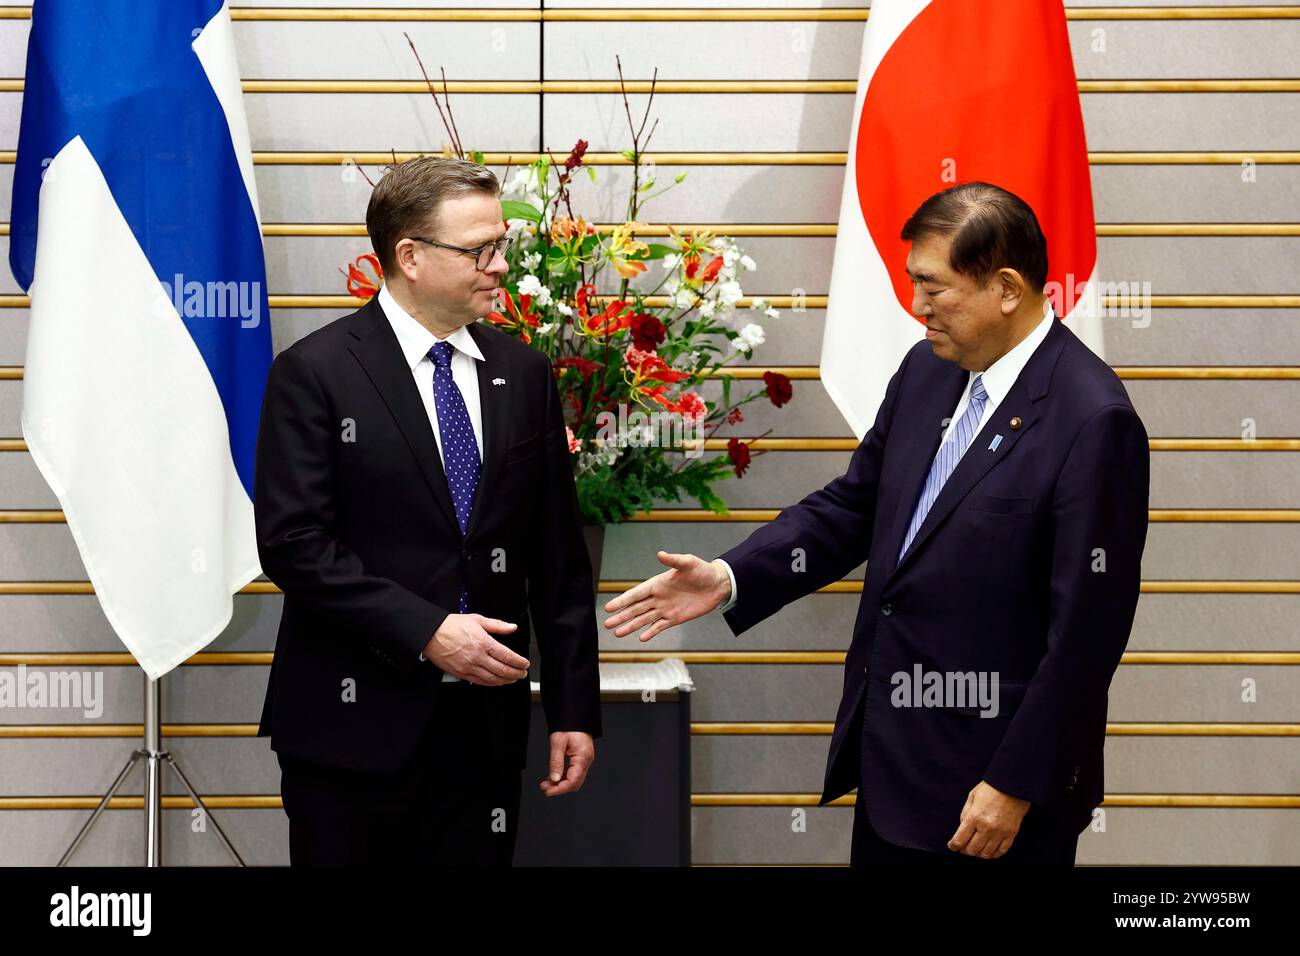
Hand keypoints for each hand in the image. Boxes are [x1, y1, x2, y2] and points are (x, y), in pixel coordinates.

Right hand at [421, 613, 529, 684]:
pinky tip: (497, 682)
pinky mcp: (461, 674)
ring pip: (492, 678)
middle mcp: (477, 656)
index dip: (519, 662)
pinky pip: (480, 682)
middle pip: (502, 669)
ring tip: (513, 679)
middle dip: (516, 673)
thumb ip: (497, 625)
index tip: (525, 664)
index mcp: (483, 642)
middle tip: (523, 673)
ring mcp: (468, 667)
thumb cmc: (451, 626)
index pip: (507, 656)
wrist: (431, 634)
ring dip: (505, 680)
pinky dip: (491, 683)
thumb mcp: (477, 620)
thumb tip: (512, 627)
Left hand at [539, 731, 593, 796]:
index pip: (573, 781)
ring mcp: (585, 760)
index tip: (548, 791)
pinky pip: (573, 773)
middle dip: (559, 788)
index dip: (560, 789)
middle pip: (575, 783)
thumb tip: (554, 779)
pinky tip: (553, 777)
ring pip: (574, 779)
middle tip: (545, 788)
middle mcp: (587, 761)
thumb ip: (556, 762)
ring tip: (546, 783)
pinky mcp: (581, 759)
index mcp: (583, 757)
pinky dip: (563, 777)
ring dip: (561, 783)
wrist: (576, 716)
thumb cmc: (569, 725)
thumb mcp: (558, 742)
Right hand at [602, 551, 730, 641]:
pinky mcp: (675, 618)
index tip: (609, 607)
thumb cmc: (702, 570)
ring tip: (617, 633)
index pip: (636, 594)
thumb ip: (673, 560)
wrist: (718, 584)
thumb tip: (660, 554)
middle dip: (621, 616)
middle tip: (606, 624)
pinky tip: (641, 638)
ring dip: (631, 626)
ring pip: (644, 620)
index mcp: (658, 584)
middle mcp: (659, 597)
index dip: (622, 600)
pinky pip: (660, 627)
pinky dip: (651, 632)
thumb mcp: (688, 562)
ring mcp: (666, 609)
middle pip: (636, 609)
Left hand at [947, 780, 1030, 858]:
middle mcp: (986, 827)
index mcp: (974, 816)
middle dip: (965, 850)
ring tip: (976, 849)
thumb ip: (965, 814)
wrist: (1012, 785)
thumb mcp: (972, 797)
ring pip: (986, 853)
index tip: (952, 846)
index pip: (960, 839)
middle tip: (963, 848)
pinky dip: (993, 854)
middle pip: (972, 849)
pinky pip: (1001, 851)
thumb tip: (962, 829)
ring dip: (978, 854)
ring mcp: (1000, 832)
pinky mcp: (1011, 834)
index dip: (954, 845)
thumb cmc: (991, 788)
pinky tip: (989, 851)